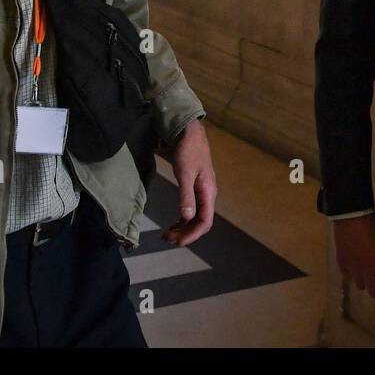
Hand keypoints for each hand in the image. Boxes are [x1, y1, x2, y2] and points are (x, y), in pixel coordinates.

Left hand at [162, 119, 215, 246]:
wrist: (189, 132)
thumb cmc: (188, 151)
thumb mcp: (185, 173)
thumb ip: (186, 196)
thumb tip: (186, 218)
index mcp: (208, 192)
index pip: (204, 222)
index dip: (192, 235)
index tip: (177, 242)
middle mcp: (207, 195)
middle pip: (200, 222)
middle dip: (185, 233)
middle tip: (166, 238)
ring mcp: (201, 192)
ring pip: (195, 217)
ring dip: (183, 227)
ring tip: (167, 234)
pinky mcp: (194, 187)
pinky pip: (191, 209)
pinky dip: (182, 218)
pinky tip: (173, 222)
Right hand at [332, 214, 374, 310]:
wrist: (351, 216)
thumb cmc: (373, 226)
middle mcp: (366, 270)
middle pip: (373, 291)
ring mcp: (352, 268)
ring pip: (360, 286)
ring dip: (366, 284)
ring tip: (368, 276)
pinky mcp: (341, 263)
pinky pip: (348, 277)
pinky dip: (353, 276)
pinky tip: (355, 270)